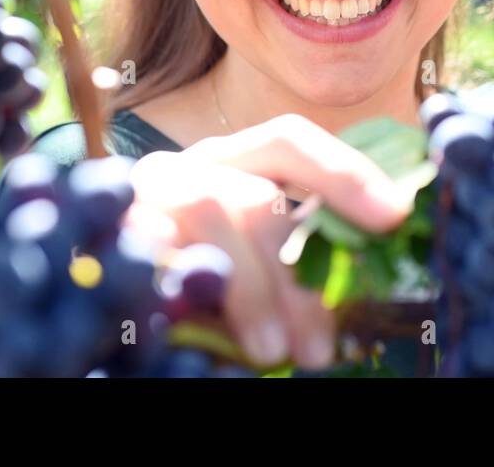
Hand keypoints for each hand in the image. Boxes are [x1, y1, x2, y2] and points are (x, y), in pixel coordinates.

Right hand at [124, 113, 412, 369]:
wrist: (98, 302)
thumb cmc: (205, 285)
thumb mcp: (262, 259)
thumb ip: (307, 243)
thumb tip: (387, 237)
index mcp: (230, 160)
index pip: (290, 140)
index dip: (345, 172)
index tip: (395, 216)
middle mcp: (185, 168)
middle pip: (255, 193)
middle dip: (296, 271)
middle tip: (320, 347)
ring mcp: (143, 199)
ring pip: (211, 208)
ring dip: (250, 288)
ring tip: (272, 352)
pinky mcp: (111, 235)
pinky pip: (151, 249)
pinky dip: (186, 287)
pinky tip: (209, 330)